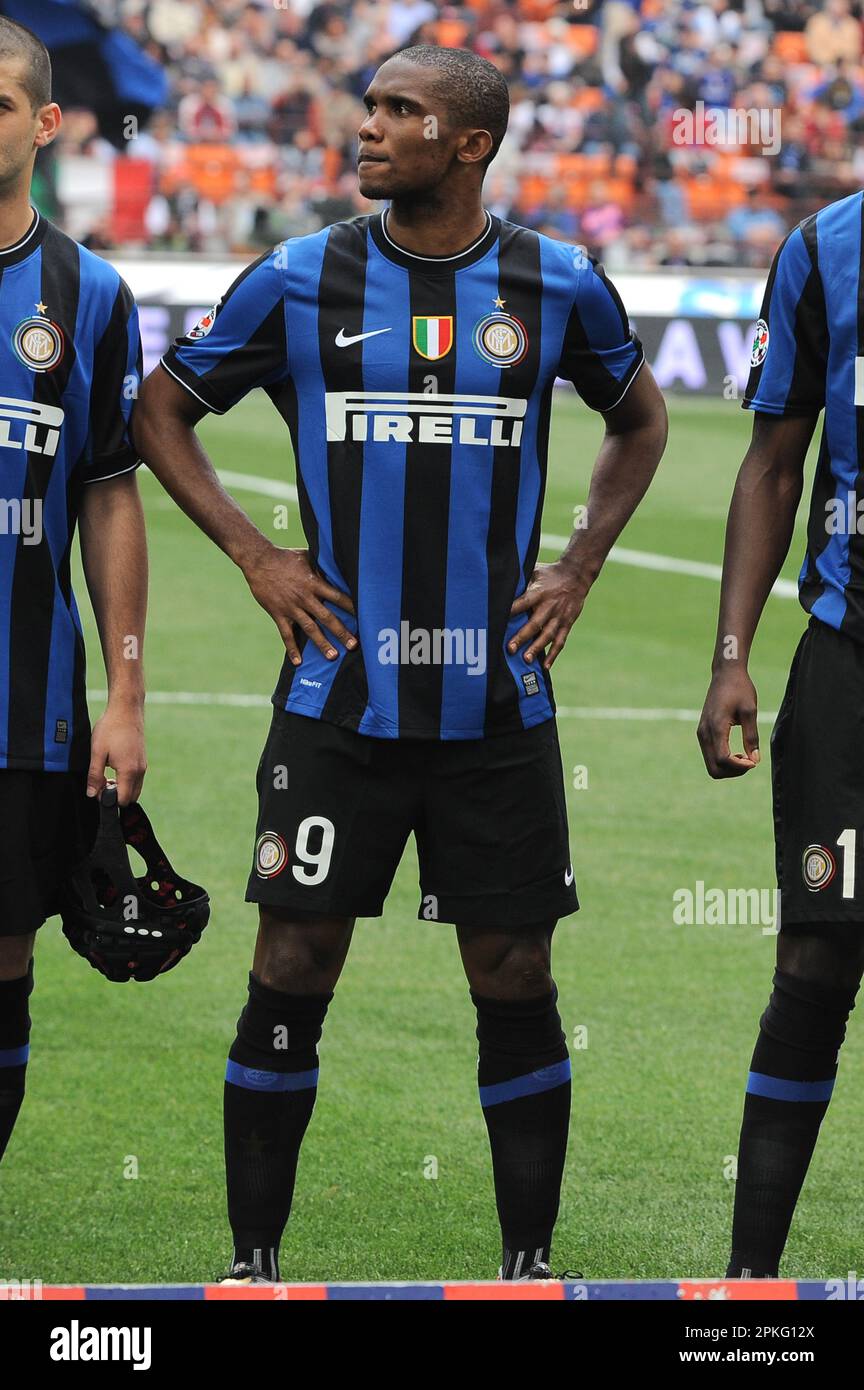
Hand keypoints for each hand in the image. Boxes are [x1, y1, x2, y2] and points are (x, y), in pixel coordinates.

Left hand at [88, 702, 146, 803]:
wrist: (126, 710)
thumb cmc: (111, 728)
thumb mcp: (97, 752)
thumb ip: (95, 776)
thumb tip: (92, 794)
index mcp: (128, 771)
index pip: (123, 799)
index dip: (108, 799)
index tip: (97, 789)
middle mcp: (139, 770)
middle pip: (131, 797)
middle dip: (116, 795)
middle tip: (101, 783)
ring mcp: (143, 765)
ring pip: (135, 788)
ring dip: (122, 788)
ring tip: (107, 774)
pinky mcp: (143, 760)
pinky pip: (137, 778)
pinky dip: (127, 780)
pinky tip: (114, 766)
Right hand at [244, 545, 356, 665]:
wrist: (259, 561)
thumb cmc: (285, 557)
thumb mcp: (307, 557)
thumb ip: (321, 567)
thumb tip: (337, 568)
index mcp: (314, 583)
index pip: (337, 597)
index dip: (351, 607)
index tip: (364, 616)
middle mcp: (304, 597)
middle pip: (327, 617)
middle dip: (341, 632)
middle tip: (353, 645)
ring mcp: (291, 607)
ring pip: (310, 629)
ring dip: (322, 643)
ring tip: (332, 656)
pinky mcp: (278, 614)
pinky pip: (286, 634)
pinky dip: (292, 648)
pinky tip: (298, 662)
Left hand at [508, 561, 586, 668]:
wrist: (576, 575)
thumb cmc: (550, 574)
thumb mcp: (535, 571)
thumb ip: (521, 581)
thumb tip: (501, 586)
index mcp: (538, 593)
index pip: (522, 603)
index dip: (511, 612)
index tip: (498, 621)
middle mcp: (549, 606)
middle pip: (535, 624)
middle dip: (522, 637)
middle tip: (510, 649)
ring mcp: (559, 616)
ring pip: (548, 635)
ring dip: (537, 648)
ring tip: (527, 660)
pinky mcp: (567, 623)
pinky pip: (561, 640)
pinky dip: (554, 654)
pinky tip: (546, 665)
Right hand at [697, 667, 760, 777]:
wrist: (725, 674)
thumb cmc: (740, 689)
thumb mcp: (749, 711)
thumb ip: (751, 736)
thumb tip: (755, 760)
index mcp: (716, 727)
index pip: (723, 759)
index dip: (739, 767)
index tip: (754, 761)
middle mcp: (704, 733)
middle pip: (714, 768)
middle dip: (733, 771)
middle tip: (750, 762)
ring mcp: (701, 733)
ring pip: (711, 765)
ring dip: (728, 768)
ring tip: (744, 757)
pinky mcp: (703, 732)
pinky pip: (710, 756)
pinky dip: (723, 761)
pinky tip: (736, 752)